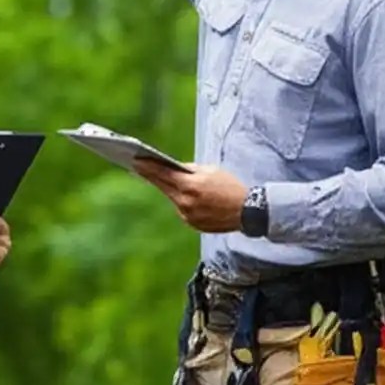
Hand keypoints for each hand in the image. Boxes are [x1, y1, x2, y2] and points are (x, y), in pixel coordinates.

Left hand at [133, 159, 247, 232]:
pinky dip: (180, 201)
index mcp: (190, 186)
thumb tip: (173, 168)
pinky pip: (182, 209)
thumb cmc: (230, 187)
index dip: (147, 166)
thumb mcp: (211, 171)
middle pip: (162, 186)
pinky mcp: (192, 223)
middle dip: (150, 176)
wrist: (249, 212)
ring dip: (167, 188)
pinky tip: (176, 194)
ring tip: (153, 177)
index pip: (162, 174)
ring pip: (172, 198)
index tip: (135, 160)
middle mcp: (185, 202)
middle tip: (137, 167)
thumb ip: (189, 170)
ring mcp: (188, 215)